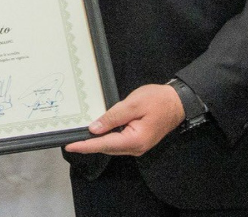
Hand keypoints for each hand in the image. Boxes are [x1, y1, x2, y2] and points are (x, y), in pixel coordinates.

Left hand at [64, 84, 183, 155]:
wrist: (178, 102)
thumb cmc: (157, 100)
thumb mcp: (133, 104)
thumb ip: (112, 117)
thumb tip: (94, 129)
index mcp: (135, 140)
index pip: (104, 144)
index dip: (85, 145)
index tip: (69, 146)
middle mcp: (136, 148)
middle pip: (107, 147)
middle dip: (89, 144)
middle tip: (71, 140)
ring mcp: (138, 146)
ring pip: (112, 146)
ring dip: (97, 142)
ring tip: (80, 137)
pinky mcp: (139, 141)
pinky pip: (119, 142)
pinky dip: (107, 138)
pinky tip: (99, 132)